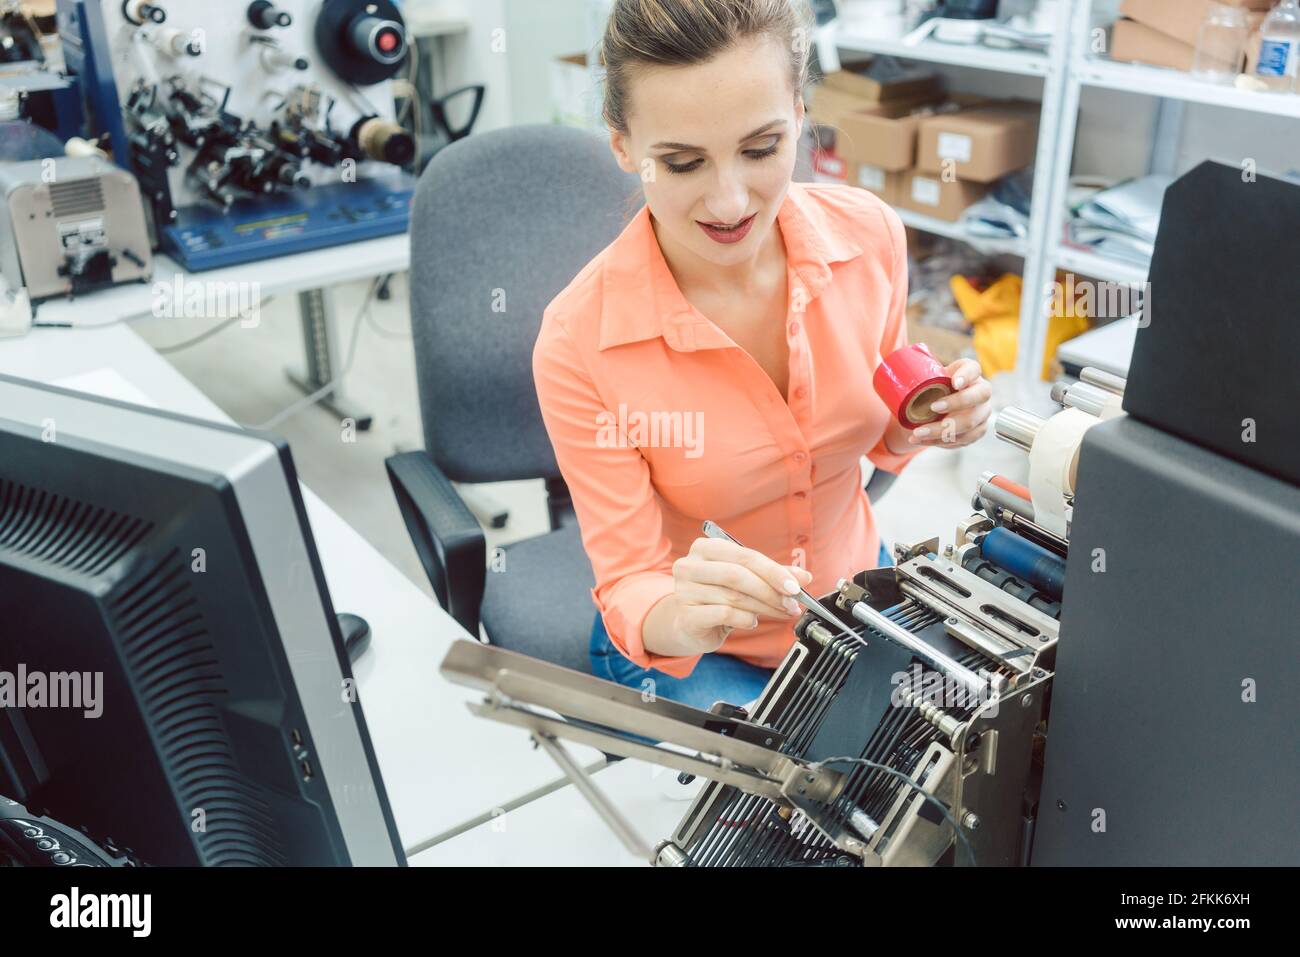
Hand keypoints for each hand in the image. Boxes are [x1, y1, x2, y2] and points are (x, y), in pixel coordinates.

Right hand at [665, 537, 814, 653]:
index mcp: (705, 548)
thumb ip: (772, 575)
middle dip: (770, 591)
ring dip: (764, 607)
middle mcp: (690, 566)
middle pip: (738, 575)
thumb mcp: (746, 581)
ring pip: (734, 597)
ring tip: (779, 613)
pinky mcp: (686, 615)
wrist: (689, 624)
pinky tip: (751, 621)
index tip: (795, 586)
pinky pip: (724, 614)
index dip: (773, 571)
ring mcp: (684, 590)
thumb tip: (804, 577)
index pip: (744, 556)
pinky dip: (745, 619)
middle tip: (791, 604)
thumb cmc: (717, 597)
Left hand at [909, 358, 991, 448]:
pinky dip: (940, 442)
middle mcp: (982, 392)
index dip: (967, 375)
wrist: (934, 410)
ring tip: (918, 433)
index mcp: (970, 373)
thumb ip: (917, 370)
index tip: (954, 382)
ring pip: (969, 424)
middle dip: (955, 404)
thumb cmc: (932, 389)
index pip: (974, 369)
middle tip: (932, 408)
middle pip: (978, 398)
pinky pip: (962, 440)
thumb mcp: (928, 377)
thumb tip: (886, 361)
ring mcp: (982, 413)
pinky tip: (923, 440)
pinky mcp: (977, 431)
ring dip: (941, 430)